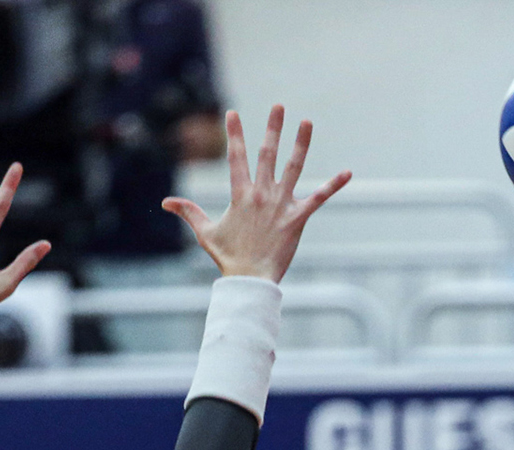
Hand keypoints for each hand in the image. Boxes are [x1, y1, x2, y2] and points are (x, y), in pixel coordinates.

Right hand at [162, 107, 350, 280]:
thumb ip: (189, 212)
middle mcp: (262, 194)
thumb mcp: (205, 232)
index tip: (232, 113)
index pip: (236, 157)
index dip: (234, 134)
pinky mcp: (298, 218)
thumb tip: (165, 202)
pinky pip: (319, 198)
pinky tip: (348, 173)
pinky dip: (334, 185)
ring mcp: (281, 205)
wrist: (250, 279)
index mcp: (240, 195)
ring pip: (293, 168)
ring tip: (307, 122)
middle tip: (279, 106)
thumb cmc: (229, 257)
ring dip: (301, 144)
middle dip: (273, 128)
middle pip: (268, 154)